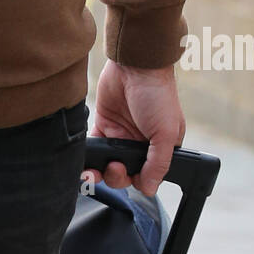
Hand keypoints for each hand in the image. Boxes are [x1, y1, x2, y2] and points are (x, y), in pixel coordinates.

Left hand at [85, 58, 184, 196]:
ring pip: (107, 164)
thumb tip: (149, 188)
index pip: (147, 175)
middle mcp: (140, 144)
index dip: (137, 180)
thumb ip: (159, 163)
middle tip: (115, 167)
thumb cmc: (157, 95)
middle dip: (117, 177)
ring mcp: (121, 135)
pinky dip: (89, 158)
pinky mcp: (103, 125)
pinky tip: (86, 162)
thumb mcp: (166, 133)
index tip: (131, 176)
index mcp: (160, 147)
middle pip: (126, 173)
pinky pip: (94, 148)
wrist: (135, 65)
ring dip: (100, 173)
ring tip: (96, 171)